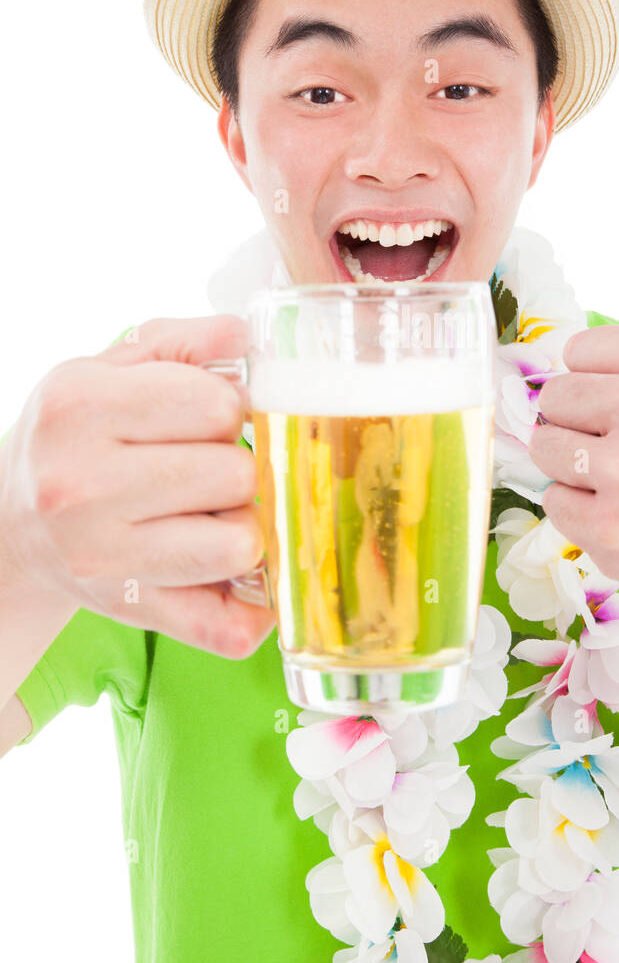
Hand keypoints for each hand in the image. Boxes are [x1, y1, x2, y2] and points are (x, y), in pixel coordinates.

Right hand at [0, 316, 273, 656]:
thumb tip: (245, 335)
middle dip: (238, 467)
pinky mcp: (129, 611)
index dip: (230, 408)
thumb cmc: (80, 435)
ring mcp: (104, 557)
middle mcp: (83, 484)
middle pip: (236, 474)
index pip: (217, 404)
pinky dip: (251, 612)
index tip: (209, 417)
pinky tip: (240, 583)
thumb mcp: (111, 368)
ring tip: (210, 515)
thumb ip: (184, 342)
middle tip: (207, 469)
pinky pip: (225, 627)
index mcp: (81, 407)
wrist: (15, 522)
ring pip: (241, 545)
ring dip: (243, 527)